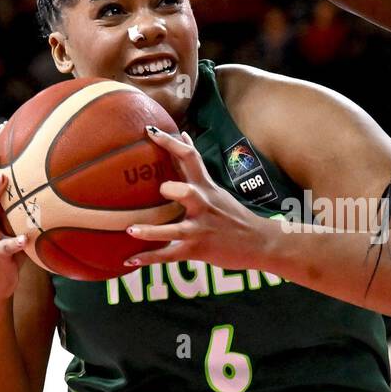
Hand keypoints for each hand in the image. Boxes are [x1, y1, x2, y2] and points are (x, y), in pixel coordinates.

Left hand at [124, 129, 274, 270]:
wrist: (260, 243)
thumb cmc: (234, 215)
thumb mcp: (217, 190)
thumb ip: (196, 168)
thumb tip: (183, 136)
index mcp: (206, 187)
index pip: (191, 157)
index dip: (170, 143)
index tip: (149, 131)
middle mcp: (203, 205)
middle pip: (186, 192)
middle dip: (170, 189)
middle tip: (157, 188)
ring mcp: (200, 229)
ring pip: (174, 230)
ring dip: (151, 231)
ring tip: (131, 229)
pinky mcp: (197, 250)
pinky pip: (170, 255)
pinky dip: (149, 258)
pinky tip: (130, 260)